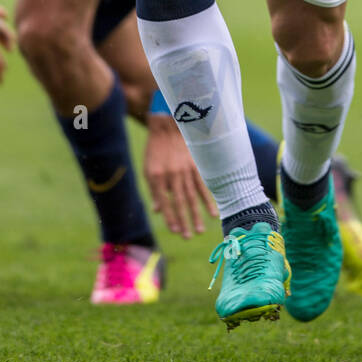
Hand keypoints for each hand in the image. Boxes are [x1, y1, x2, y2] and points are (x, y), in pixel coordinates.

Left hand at [143, 116, 217, 237]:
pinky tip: (212, 213)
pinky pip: (203, 185)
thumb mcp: (149, 168)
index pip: (164, 202)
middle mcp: (172, 175)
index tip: (176, 231)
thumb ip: (154, 190)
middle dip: (184, 221)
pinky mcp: (196, 165)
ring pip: (192, 196)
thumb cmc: (157, 148)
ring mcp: (185, 170)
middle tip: (188, 236)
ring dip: (196, 215)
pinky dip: (208, 200)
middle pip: (179, 202)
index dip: (170, 217)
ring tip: (199, 230)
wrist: (168, 124)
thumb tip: (157, 210)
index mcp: (157, 176)